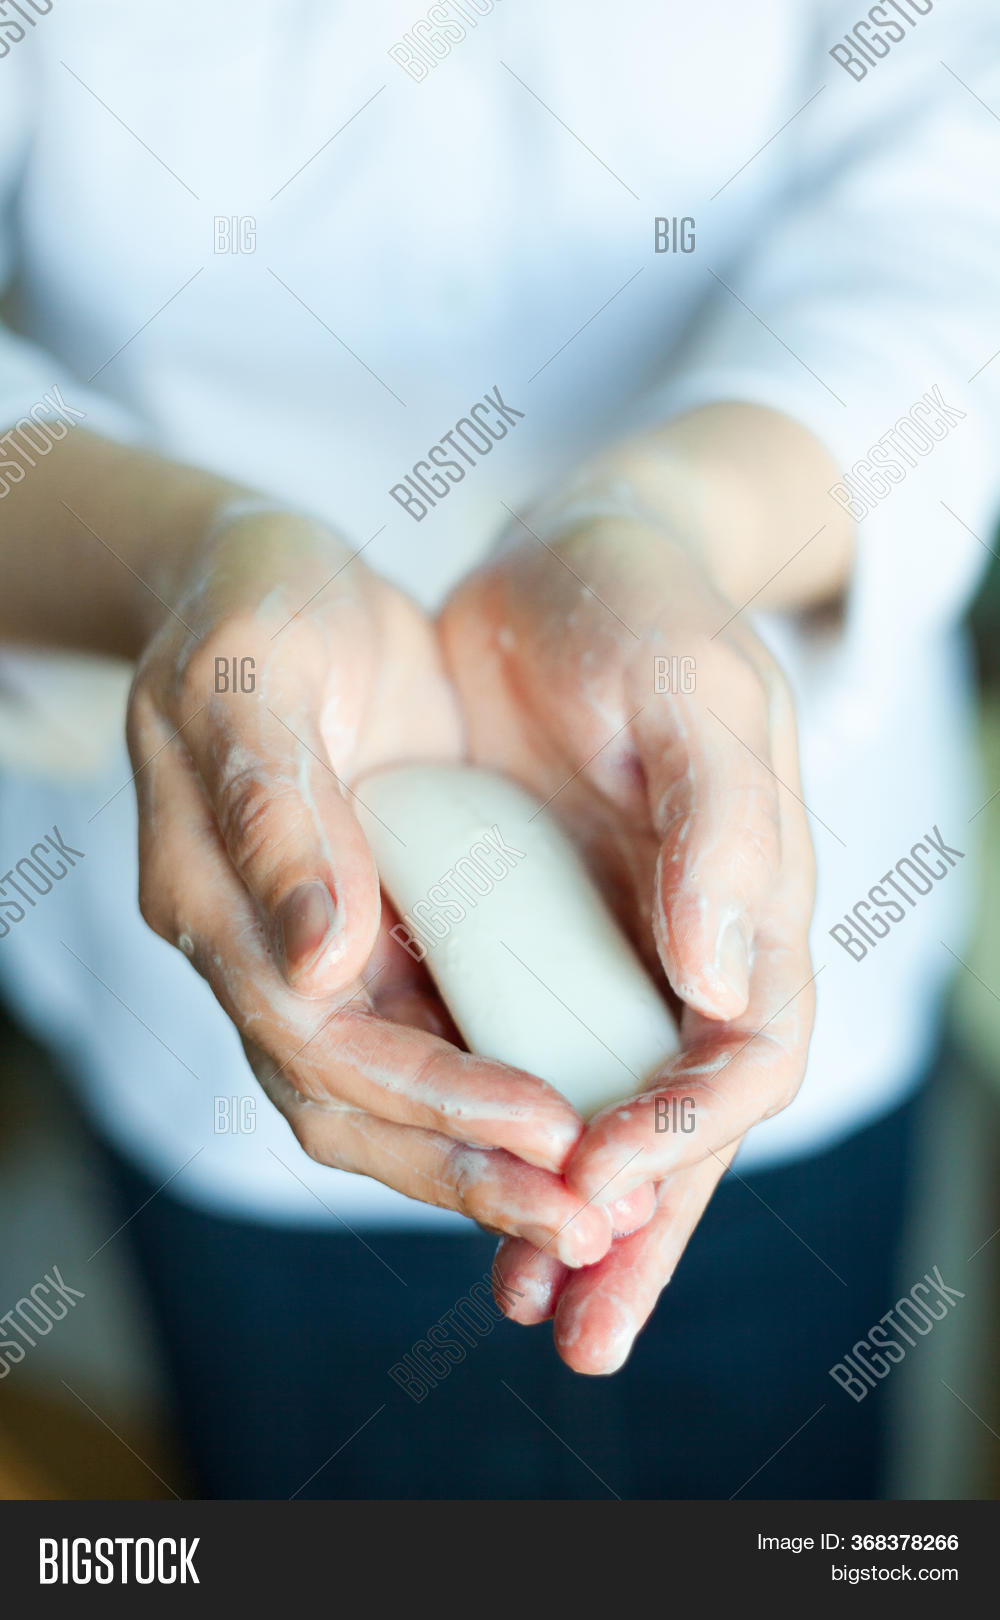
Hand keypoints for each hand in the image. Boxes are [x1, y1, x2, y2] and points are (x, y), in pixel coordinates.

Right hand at [127, 506, 616, 1264]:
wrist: (261, 579)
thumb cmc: (253, 607)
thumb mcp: (254, 678)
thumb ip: (280, 816)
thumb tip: (321, 963)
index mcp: (212, 902)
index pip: (318, 1042)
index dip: (428, 1095)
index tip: (546, 1128)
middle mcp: (257, 951)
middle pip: (349, 1105)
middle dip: (467, 1168)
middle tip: (589, 1222)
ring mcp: (308, 949)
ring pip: (388, 1093)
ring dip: (483, 1155)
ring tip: (595, 1202)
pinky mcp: (365, 928)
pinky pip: (425, 1034)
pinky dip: (490, 1085)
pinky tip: (576, 1111)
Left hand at [440, 512, 817, 1369]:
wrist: (568, 563)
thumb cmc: (643, 611)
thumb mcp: (690, 690)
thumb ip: (720, 826)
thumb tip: (722, 975)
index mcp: (755, 899)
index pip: (745, 1053)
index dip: (685, 1128)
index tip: (603, 1173)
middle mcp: (694, 949)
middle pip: (684, 1124)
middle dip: (636, 1228)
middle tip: (581, 1330)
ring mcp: (619, 952)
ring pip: (605, 1113)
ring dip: (570, 1213)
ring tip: (522, 1301)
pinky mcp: (543, 939)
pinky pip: (532, 1058)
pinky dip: (508, 1135)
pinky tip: (466, 1188)